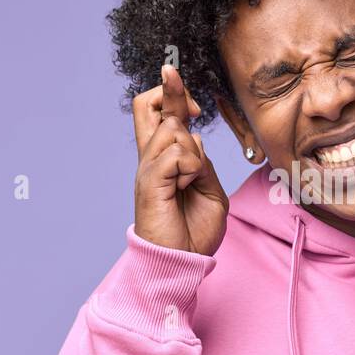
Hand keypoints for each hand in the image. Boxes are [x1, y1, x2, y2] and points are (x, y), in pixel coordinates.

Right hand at [132, 64, 228, 255]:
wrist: (183, 262)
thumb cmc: (194, 231)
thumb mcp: (209, 188)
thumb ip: (201, 162)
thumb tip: (194, 139)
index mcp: (163, 159)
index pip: (156, 111)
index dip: (173, 94)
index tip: (195, 104)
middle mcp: (150, 158)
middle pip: (145, 103)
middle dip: (173, 93)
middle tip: (195, 110)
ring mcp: (147, 168)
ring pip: (173, 129)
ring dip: (194, 151)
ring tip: (190, 180)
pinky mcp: (149, 181)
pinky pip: (176, 154)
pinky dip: (190, 167)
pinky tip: (185, 187)